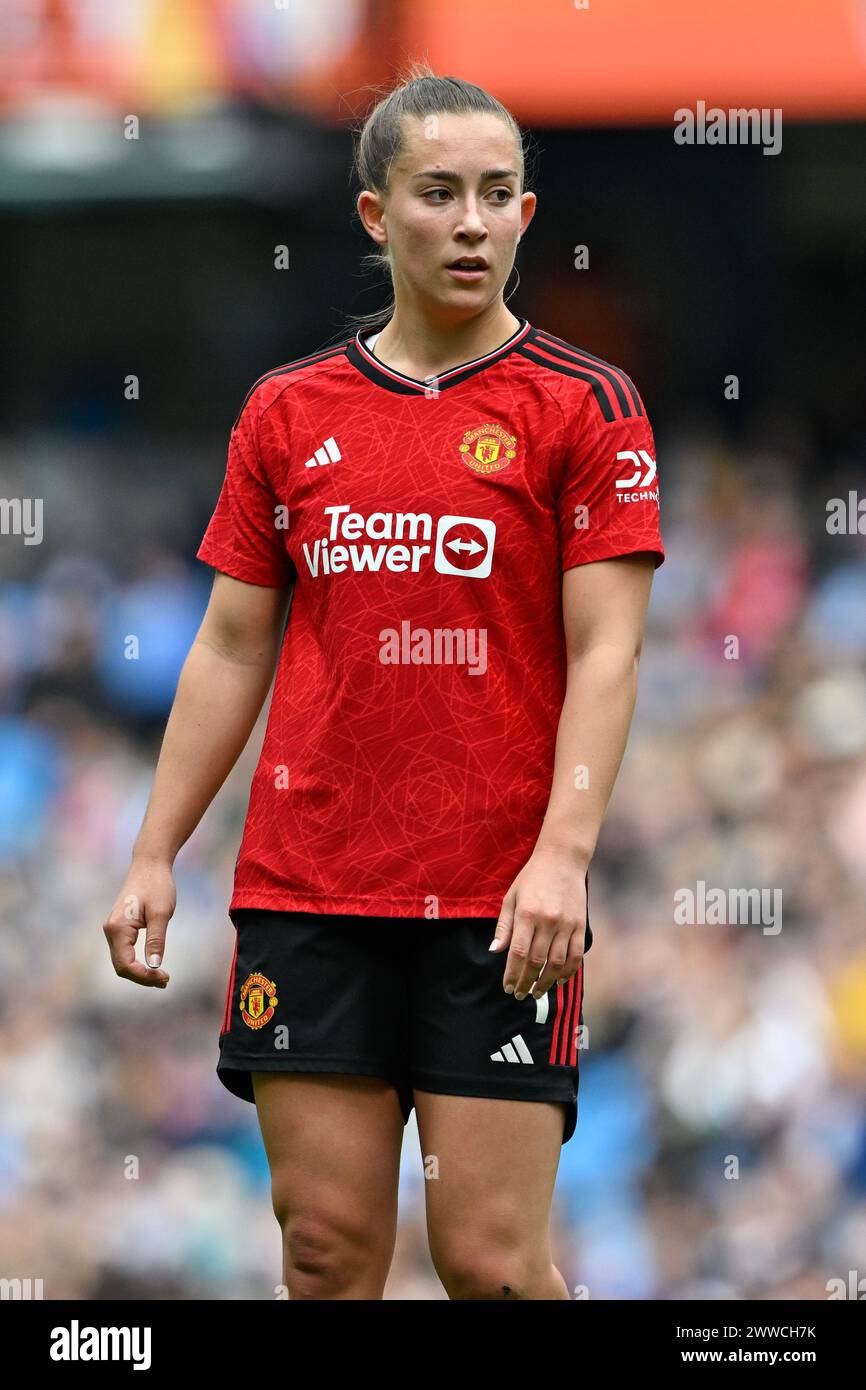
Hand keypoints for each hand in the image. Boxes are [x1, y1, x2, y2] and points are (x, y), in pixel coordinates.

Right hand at [102, 857, 175, 986]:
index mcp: (117, 928)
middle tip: (166, 981)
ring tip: (162, 977)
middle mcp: (110, 930)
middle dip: (142, 977)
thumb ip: (156, 940)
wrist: (150, 864)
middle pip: (121, 966)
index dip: (144, 976)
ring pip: (122, 961)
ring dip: (140, 972)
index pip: (125, 965)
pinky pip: (124, 952)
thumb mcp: (161, 913)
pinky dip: (137, 962)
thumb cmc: (157, 885)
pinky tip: (153, 965)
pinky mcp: (120, 927)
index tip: (165, 977)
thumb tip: (155, 966)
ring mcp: (113, 929)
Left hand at [489, 845, 587, 998]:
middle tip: (520, 995)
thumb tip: (494, 951)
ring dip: (546, 982)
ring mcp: (566, 924)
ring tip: (537, 992)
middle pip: (536, 962)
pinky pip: (576, 955)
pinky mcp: (581, 924)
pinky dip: (568, 971)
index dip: (512, 974)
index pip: (517, 953)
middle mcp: (547, 921)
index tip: (507, 988)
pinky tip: (559, 981)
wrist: (562, 859)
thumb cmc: (532, 878)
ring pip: (557, 963)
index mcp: (526, 914)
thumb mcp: (511, 897)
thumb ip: (503, 926)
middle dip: (526, 983)